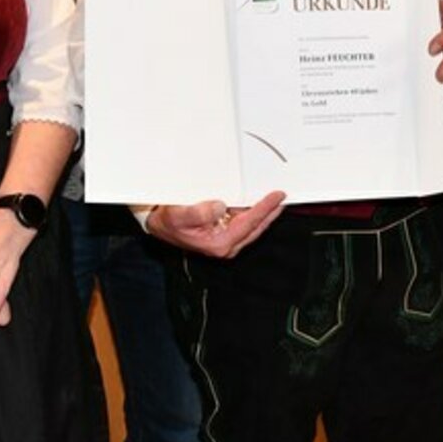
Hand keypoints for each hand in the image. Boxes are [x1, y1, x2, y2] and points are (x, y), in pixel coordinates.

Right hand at [146, 196, 285, 257]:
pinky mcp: (226, 236)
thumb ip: (199, 213)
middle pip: (257, 227)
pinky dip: (254, 213)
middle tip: (283, 196)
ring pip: (253, 226)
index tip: (276, 196)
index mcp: (218, 243)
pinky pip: (246, 224)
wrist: (159, 225)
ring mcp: (227, 241)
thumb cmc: (168, 222)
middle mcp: (226, 246)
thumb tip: (220, 207)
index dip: (264, 208)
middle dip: (271, 212)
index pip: (249, 223)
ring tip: (276, 199)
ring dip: (264, 213)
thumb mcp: (178, 215)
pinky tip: (259, 204)